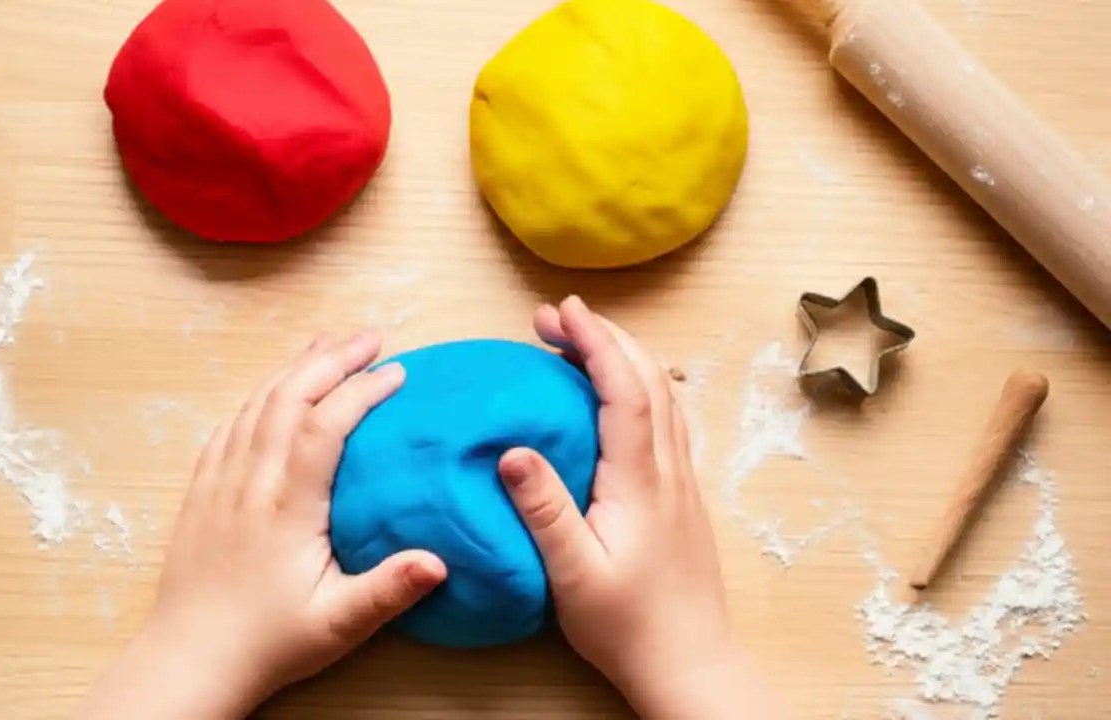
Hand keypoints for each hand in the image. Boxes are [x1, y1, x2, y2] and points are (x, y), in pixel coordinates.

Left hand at [75, 333, 446, 719]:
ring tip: (327, 344)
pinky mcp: (201, 493)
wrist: (189, 659)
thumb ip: (389, 590)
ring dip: (294, 367)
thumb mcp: (338, 625)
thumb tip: (439, 561)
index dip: (361, 391)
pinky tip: (271, 390)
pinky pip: (228, 427)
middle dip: (331, 359)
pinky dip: (256, 397)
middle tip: (371, 338)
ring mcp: (220, 483)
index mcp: (288, 506)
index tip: (397, 372)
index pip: (325, 426)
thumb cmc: (268, 643)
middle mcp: (250, 482)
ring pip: (255, 404)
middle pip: (289, 398)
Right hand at [497, 297, 787, 718]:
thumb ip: (544, 510)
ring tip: (581, 342)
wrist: (690, 664)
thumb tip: (511, 450)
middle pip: (649, 380)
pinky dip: (640, 388)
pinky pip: (667, 422)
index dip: (596, 343)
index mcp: (640, 481)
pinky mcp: (682, 498)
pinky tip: (618, 397)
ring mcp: (681, 483)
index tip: (563, 311)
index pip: (623, 391)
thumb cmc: (628, 626)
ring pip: (664, 398)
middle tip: (556, 317)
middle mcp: (668, 471)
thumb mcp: (572, 573)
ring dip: (625, 358)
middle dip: (605, 337)